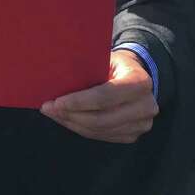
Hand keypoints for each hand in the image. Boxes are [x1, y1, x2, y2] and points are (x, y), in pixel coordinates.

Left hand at [40, 49, 156, 143]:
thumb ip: (87, 68)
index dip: (78, 101)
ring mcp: (142, 124)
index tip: (56, 102)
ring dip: (72, 123)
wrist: (134, 76)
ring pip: (99, 130)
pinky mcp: (133, 135)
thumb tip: (55, 77)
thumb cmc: (113, 64)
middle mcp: (146, 106)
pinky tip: (66, 119)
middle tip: (48, 108)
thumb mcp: (104, 58)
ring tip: (54, 114)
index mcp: (140, 82)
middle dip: (71, 115)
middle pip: (101, 118)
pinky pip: (101, 136)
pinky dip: (81, 129)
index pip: (105, 96)